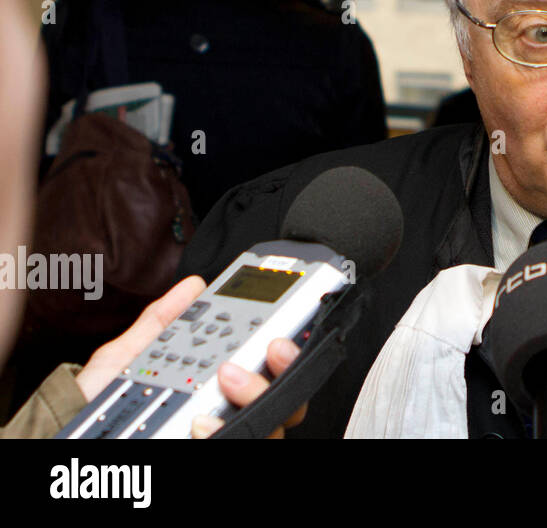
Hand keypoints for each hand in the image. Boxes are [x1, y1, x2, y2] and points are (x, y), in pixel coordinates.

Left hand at [74, 275, 306, 437]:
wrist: (65, 437)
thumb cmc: (99, 406)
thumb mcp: (126, 358)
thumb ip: (160, 324)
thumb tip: (192, 287)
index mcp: (218, 384)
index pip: (270, 367)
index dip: (289, 345)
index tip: (283, 325)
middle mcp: (228, 414)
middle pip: (286, 396)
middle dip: (286, 368)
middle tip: (268, 348)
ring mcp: (222, 436)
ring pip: (271, 424)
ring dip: (257, 395)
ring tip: (225, 378)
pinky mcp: (206, 453)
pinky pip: (237, 446)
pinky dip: (223, 432)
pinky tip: (202, 422)